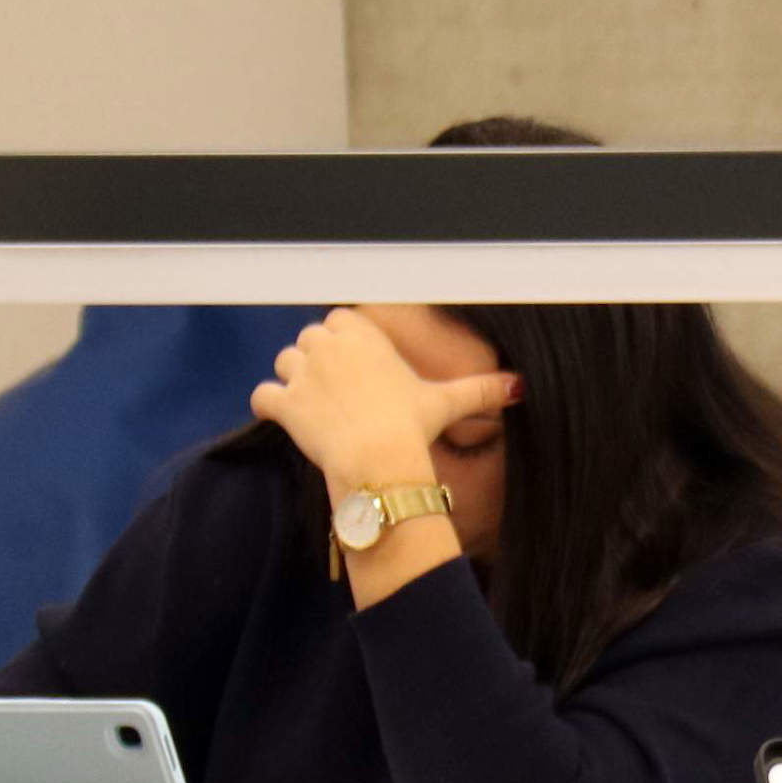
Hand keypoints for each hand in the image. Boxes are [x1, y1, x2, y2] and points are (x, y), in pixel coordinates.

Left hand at [250, 308, 520, 505]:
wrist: (380, 459)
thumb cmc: (413, 427)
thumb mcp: (447, 403)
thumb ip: (479, 390)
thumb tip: (519, 388)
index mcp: (360, 333)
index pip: (339, 323)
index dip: (345, 345)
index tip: (357, 370)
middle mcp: (326, 344)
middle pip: (310, 340)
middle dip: (318, 362)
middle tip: (339, 393)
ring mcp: (301, 373)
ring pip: (285, 363)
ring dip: (294, 381)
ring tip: (315, 406)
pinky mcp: (284, 403)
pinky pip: (262, 395)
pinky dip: (269, 405)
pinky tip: (283, 418)